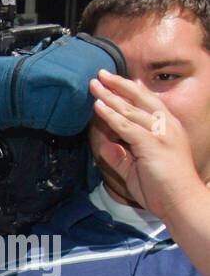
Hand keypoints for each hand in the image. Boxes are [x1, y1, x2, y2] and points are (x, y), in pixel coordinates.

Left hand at [89, 70, 207, 220]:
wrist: (181, 202)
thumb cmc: (162, 189)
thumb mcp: (136, 171)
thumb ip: (120, 158)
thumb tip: (104, 146)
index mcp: (166, 128)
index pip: (146, 103)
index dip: (128, 91)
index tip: (112, 82)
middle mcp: (166, 125)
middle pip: (139, 98)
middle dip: (118, 85)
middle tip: (100, 74)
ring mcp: (160, 133)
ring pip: (131, 109)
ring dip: (110, 96)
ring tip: (94, 85)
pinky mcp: (151, 143)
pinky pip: (127, 126)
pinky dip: (111, 115)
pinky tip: (99, 106)